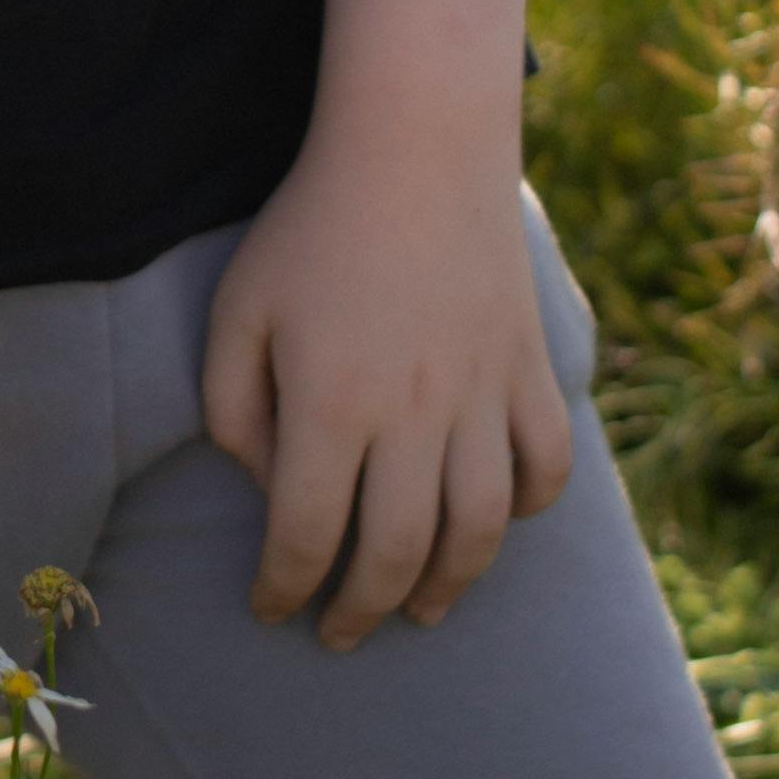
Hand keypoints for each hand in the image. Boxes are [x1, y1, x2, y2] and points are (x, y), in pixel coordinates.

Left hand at [199, 143, 575, 645]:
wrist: (417, 145)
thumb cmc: (311, 228)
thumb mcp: (237, 311)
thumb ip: (232, 412)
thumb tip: (270, 487)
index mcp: (331, 404)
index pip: (307, 536)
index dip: (285, 588)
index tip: (270, 607)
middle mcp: (413, 415)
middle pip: (396, 552)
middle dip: (361, 610)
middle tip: (339, 633)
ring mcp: (482, 395)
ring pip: (480, 529)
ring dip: (449, 585)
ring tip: (419, 610)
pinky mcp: (529, 370)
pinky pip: (546, 467)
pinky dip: (526, 508)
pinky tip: (492, 521)